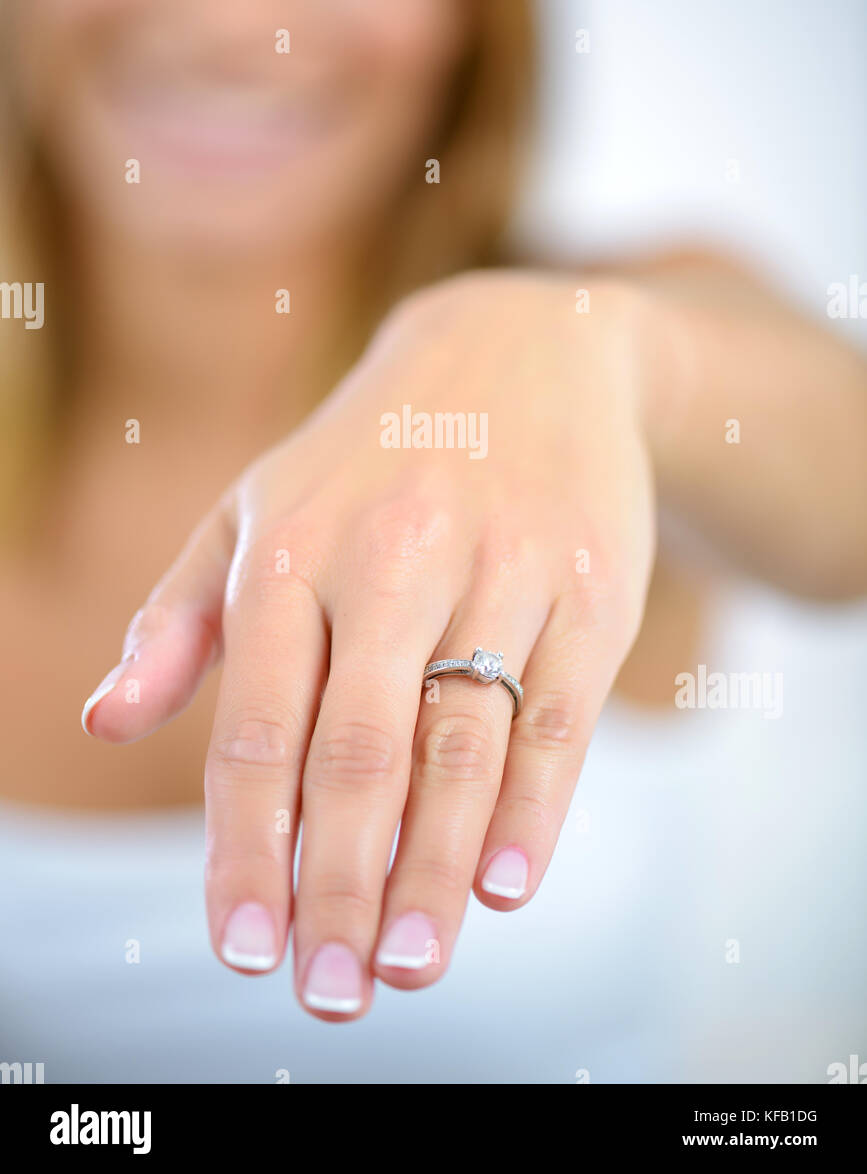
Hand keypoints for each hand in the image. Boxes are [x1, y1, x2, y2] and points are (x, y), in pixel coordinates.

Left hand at [83, 270, 657, 1019]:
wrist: (524, 351)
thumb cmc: (370, 457)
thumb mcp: (257, 507)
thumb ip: (181, 617)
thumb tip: (105, 719)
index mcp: (293, 548)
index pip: (258, 726)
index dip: (246, 847)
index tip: (244, 948)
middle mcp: (392, 555)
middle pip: (360, 750)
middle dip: (342, 884)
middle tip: (333, 992)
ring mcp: (501, 563)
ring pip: (463, 742)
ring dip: (436, 868)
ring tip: (414, 966)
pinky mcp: (590, 581)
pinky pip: (559, 710)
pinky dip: (536, 807)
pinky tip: (506, 887)